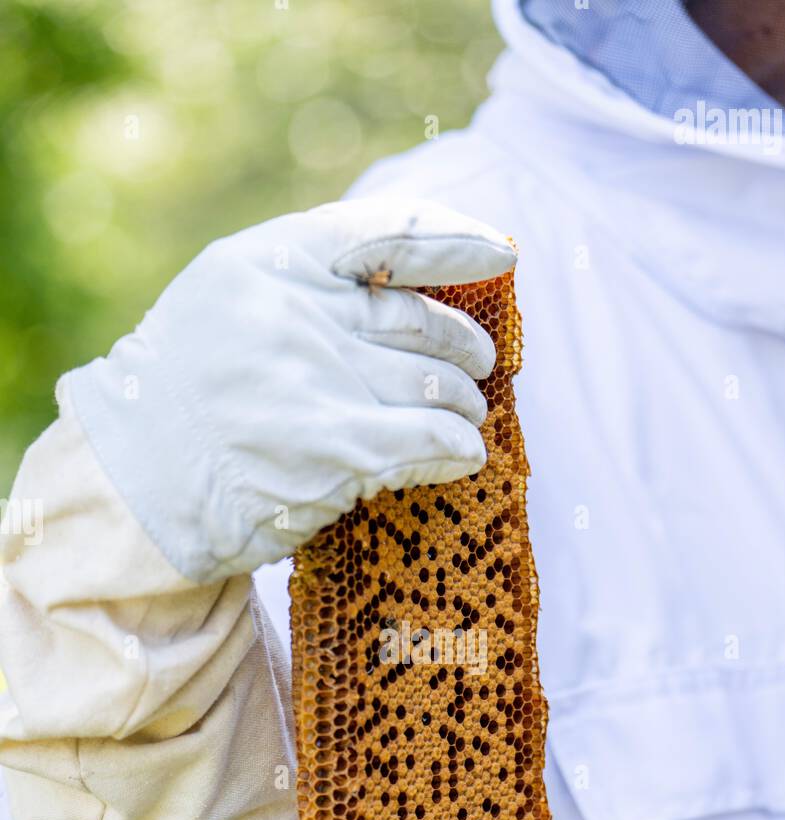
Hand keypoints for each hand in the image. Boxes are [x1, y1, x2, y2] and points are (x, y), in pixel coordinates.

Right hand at [67, 198, 515, 583]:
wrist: (139, 477)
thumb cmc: (185, 391)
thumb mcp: (228, 297)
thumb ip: (306, 281)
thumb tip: (401, 283)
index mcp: (274, 261)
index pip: (389, 231)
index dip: (457, 238)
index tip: (499, 253)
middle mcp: (304, 313)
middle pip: (420, 322)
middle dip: (463, 345)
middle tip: (477, 364)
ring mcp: (324, 381)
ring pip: (436, 385)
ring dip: (464, 404)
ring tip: (466, 415)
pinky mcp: (342, 450)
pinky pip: (434, 441)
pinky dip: (459, 448)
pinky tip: (466, 455)